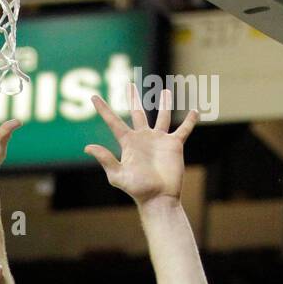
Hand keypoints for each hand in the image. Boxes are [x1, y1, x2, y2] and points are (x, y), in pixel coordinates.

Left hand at [85, 84, 197, 206]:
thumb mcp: (118, 175)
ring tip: (164, 91)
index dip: (103, 110)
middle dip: (133, 98)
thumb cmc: (138, 190)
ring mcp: (159, 140)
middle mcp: (143, 138)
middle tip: (129, 85)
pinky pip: (184, 129)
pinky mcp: (174, 145)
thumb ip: (105, 159)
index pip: (114, 122)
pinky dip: (190, 121)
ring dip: (164, 104)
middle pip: (138, 113)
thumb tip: (87, 147)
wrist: (159, 198)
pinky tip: (195, 112)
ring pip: (163, 117)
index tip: (93, 97)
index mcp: (129, 143)